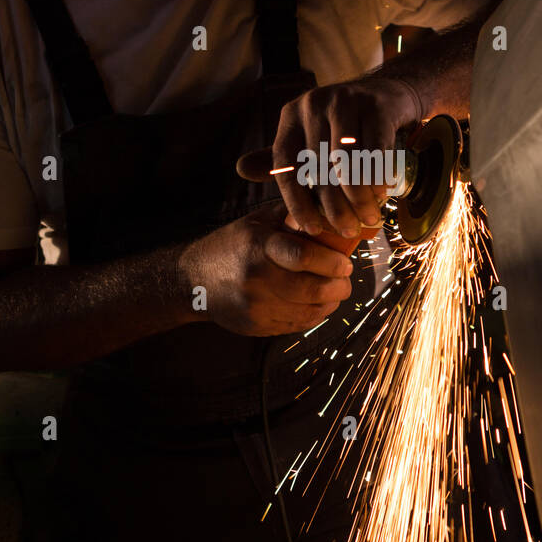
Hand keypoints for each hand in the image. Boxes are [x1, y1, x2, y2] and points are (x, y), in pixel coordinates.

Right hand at [180, 201, 353, 336]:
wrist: (195, 280)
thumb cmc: (235, 245)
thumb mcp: (259, 222)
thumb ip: (294, 217)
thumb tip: (333, 215)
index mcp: (258, 246)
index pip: (302, 255)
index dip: (331, 262)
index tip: (345, 263)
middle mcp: (255, 278)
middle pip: (311, 289)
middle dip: (338, 286)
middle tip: (346, 279)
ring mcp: (256, 306)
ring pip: (309, 312)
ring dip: (330, 303)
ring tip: (335, 291)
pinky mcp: (257, 326)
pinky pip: (297, 325)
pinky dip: (314, 315)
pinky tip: (317, 304)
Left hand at [237, 77, 422, 238]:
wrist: (385, 95)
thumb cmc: (342, 126)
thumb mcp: (308, 138)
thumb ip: (281, 158)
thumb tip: (241, 170)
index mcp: (291, 117)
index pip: (285, 167)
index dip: (296, 202)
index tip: (311, 229)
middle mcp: (313, 105)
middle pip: (318, 168)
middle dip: (335, 207)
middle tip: (348, 230)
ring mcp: (345, 100)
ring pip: (347, 162)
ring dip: (359, 197)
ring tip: (368, 217)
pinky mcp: (375, 104)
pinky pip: (375, 150)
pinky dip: (378, 177)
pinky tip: (382, 194)